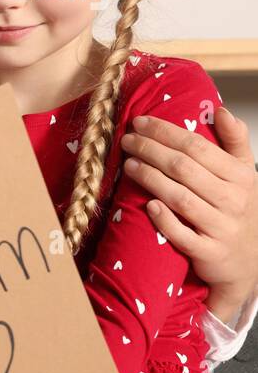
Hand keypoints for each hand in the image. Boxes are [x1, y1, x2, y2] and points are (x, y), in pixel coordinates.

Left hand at [121, 109, 257, 318]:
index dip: (166, 132)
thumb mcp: (245, 174)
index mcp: (240, 176)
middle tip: (127, 141)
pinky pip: (183, 235)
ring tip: (129, 165)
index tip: (140, 122)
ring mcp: (221, 227)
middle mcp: (233, 200)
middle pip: (184, 169)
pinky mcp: (209, 253)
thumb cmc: (240, 210)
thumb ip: (235, 142)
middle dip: (151, 150)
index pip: (198, 147)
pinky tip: (148, 205)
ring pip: (180, 198)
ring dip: (151, 179)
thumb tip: (222, 110)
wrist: (249, 261)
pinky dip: (165, 220)